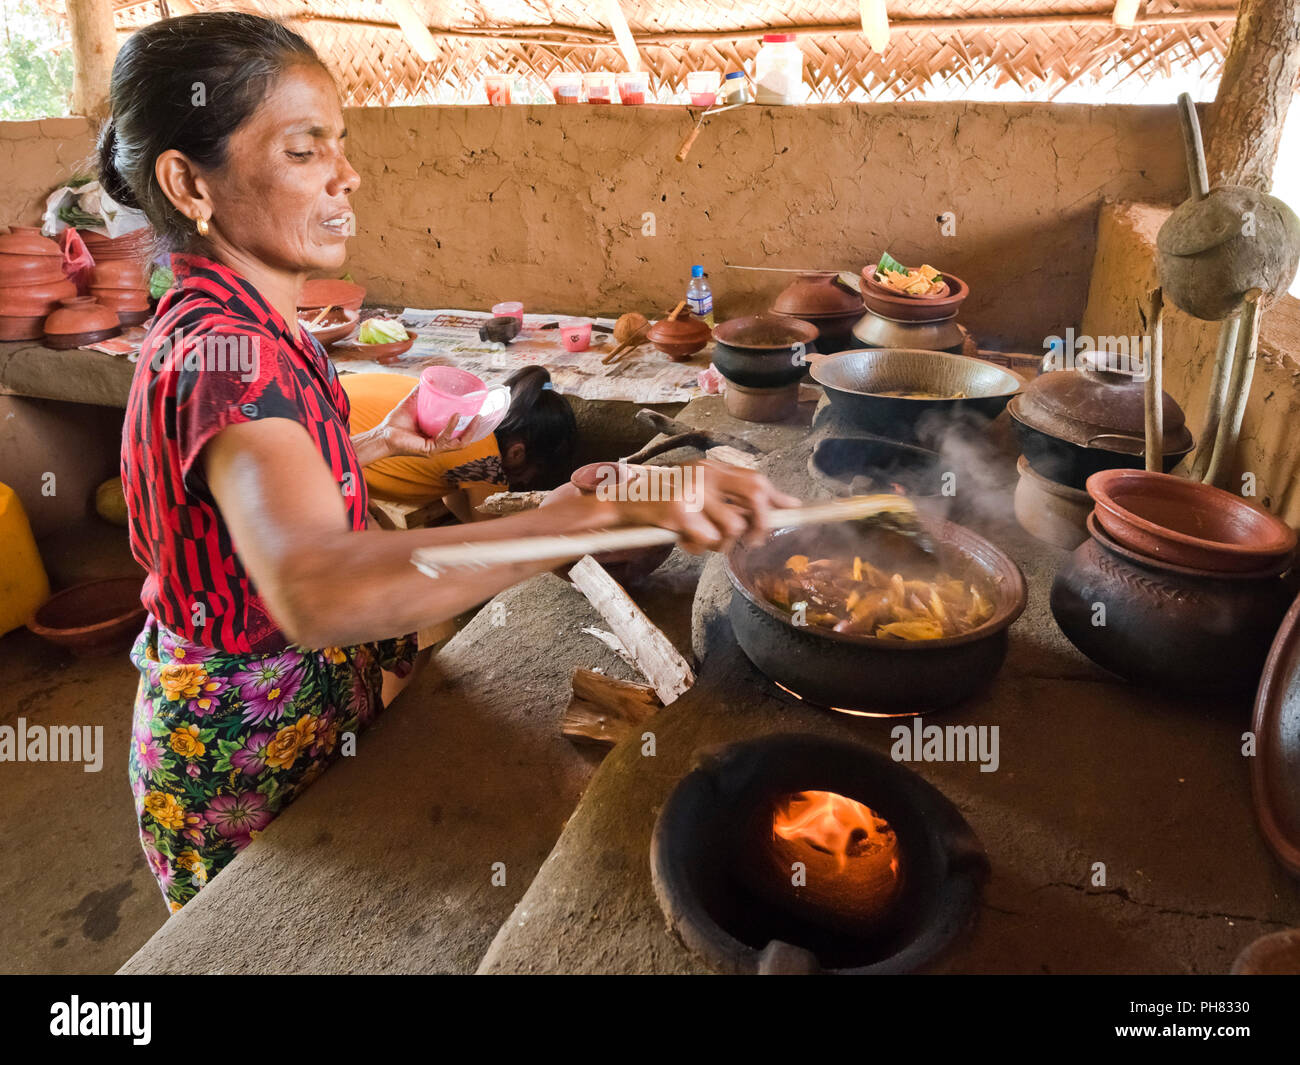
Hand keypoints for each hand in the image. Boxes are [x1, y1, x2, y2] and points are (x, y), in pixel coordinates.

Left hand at [375, 386, 482, 458]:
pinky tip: (455, 415)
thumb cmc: (396, 423)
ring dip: (469, 431)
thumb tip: (428, 379)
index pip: (459, 434)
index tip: (477, 413)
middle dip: (474, 430)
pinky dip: (451, 427)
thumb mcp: (412, 404)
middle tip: (480, 415)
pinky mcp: (429, 449)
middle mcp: (439, 444)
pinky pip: (445, 438)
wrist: (383, 434)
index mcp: (437, 436)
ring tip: (475, 417)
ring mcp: (435, 448)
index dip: (470, 427)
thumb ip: (420, 393)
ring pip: (459, 442)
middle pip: (464, 440)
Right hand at [616, 460, 800, 553]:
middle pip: (754, 497)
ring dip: (720, 543)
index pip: (756, 480)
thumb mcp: (699, 490)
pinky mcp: (679, 512)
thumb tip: (781, 506)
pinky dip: (697, 547)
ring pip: (732, 528)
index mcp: (712, 468)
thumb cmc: (665, 499)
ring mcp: (692, 492)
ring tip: (701, 539)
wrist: (623, 501)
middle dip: (760, 524)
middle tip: (752, 540)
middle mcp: (705, 475)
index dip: (777, 499)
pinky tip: (683, 540)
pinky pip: (707, 540)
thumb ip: (733, 495)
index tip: (795, 511)